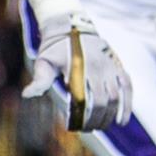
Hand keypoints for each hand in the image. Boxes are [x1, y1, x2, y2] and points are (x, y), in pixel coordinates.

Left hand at [25, 13, 130, 131]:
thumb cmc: (53, 49)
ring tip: (104, 126)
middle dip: (97, 118)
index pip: (84, 98)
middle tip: (89, 129)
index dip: (82, 115)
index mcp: (78, 68)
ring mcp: (109, 66)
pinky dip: (127, 103)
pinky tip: (122, 118)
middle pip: (102, 100)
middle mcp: (96, 67)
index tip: (76, 127)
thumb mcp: (43, 62)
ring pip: (117, 95)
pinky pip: (127, 85)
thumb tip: (28, 95)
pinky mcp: (117, 65)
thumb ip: (40, 80)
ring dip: (112, 114)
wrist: (70, 26)